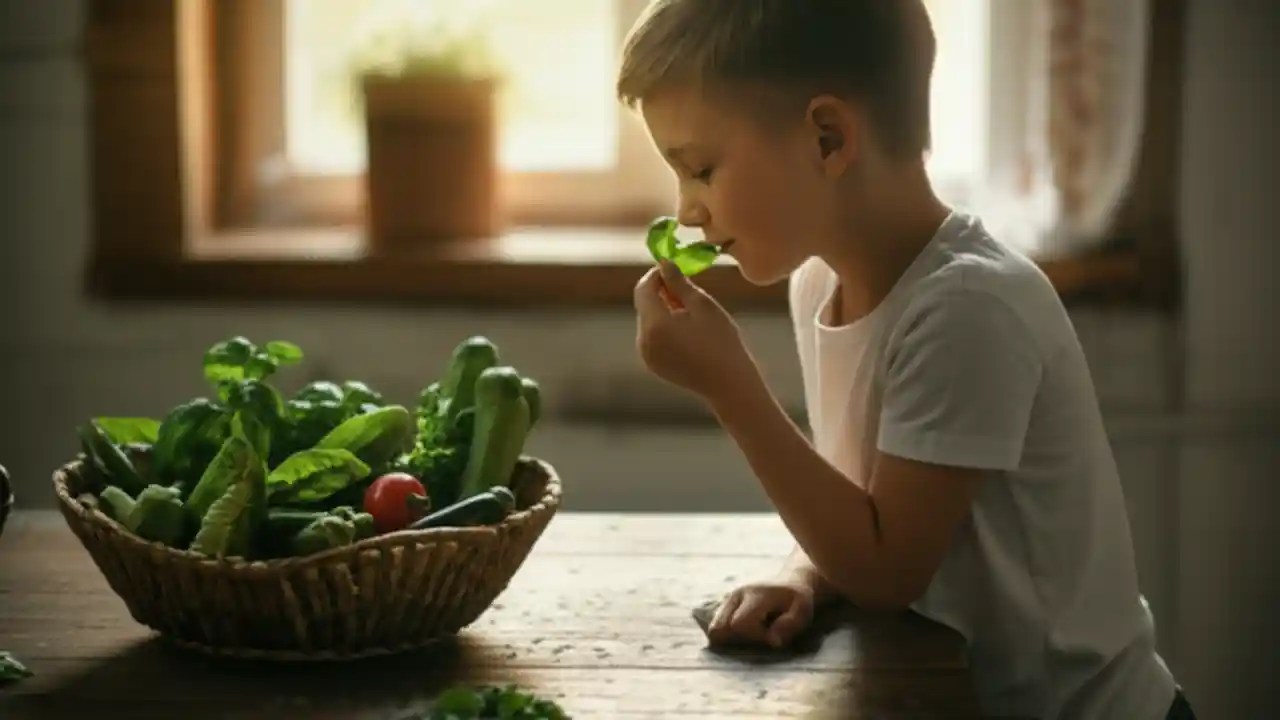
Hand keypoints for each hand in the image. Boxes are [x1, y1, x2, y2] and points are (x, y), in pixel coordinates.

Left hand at [633, 261, 756, 406]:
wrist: (729, 384)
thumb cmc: (721, 341)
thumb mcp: (703, 305)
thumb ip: (679, 283)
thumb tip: (664, 264)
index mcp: (654, 325)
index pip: (643, 289)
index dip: (656, 275)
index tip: (675, 269)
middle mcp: (644, 341)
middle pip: (644, 305)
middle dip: (661, 294)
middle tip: (689, 293)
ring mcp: (647, 356)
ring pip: (649, 321)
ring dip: (664, 311)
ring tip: (693, 315)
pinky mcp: (654, 365)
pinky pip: (653, 337)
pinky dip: (665, 328)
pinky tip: (689, 333)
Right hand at [707, 578, 814, 648]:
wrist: (789, 582)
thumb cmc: (796, 600)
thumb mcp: (802, 610)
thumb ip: (789, 625)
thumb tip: (772, 641)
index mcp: (755, 595)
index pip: (739, 624)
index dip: (753, 637)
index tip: (772, 639)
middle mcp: (736, 595)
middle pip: (720, 628)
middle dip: (738, 641)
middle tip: (758, 639)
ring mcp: (727, 599)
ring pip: (715, 628)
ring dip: (730, 639)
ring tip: (751, 636)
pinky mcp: (724, 605)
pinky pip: (717, 627)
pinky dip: (728, 636)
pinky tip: (745, 634)